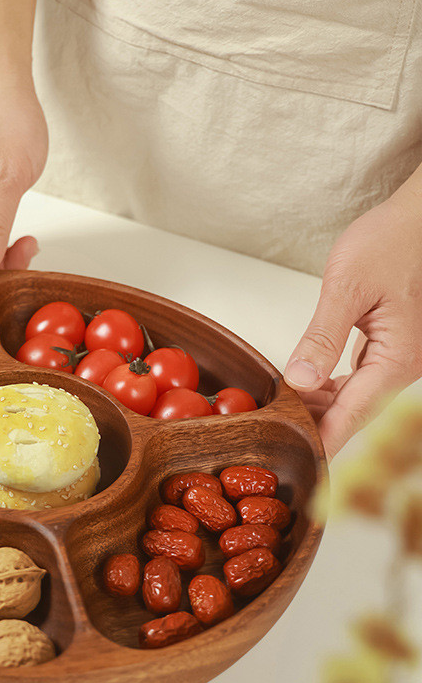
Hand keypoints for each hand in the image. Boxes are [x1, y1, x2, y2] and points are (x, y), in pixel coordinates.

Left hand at [284, 196, 421, 458]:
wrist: (418, 218)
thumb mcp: (348, 287)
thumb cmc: (393, 241)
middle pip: (353, 411)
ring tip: (282, 411)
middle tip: (275, 437)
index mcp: (398, 358)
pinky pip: (357, 378)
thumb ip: (322, 337)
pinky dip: (329, 386)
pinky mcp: (391, 346)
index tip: (301, 464)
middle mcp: (402, 364)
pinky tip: (305, 386)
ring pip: (354, 397)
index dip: (324, 441)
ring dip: (320, 406)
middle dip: (315, 426)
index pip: (354, 414)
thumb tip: (301, 379)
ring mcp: (398, 357)